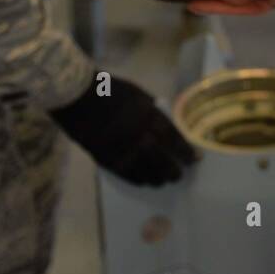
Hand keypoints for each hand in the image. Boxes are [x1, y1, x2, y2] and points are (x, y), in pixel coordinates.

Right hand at [49, 75, 195, 185]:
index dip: (186, 151)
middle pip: (162, 159)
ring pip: (146, 171)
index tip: (196, 159)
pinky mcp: (106, 159)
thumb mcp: (139, 96)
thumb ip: (153, 112)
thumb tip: (166, 127)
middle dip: (173, 169)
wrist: (78, 97)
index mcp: (149, 116)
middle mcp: (139, 136)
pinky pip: (126, 174)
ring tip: (164, 181)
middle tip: (180, 175)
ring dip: (157, 178)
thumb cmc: (111, 91)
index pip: (174, 139)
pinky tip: (145, 182)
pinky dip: (138, 180)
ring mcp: (122, 150)